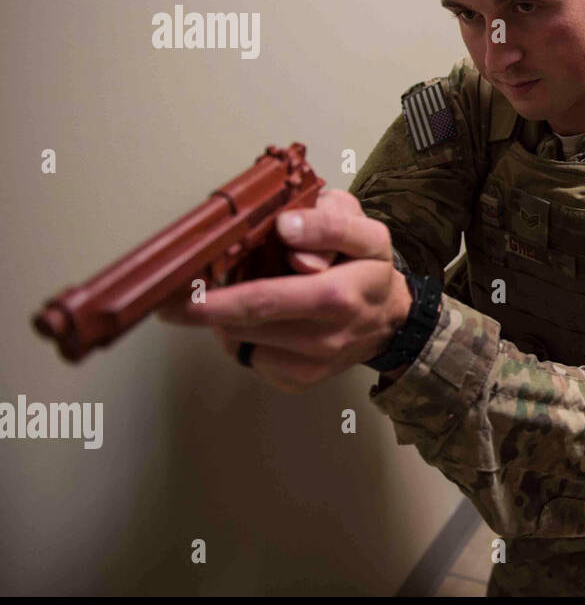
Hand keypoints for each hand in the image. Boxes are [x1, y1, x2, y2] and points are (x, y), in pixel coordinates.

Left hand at [158, 189, 412, 392]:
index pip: (265, 300)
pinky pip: (249, 357)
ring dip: (224, 318)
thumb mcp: (364, 231)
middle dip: (204, 308)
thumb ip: (328, 223)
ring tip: (234, 296)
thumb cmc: (369, 268)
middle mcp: (324, 336)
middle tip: (173, 297)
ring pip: (239, 340)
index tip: (182, 298)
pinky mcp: (299, 381)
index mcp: (337, 295)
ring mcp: (311, 364)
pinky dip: (242, 337)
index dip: (217, 301)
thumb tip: (286, 229)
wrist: (390, 321)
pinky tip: (257, 321)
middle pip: (242, 323)